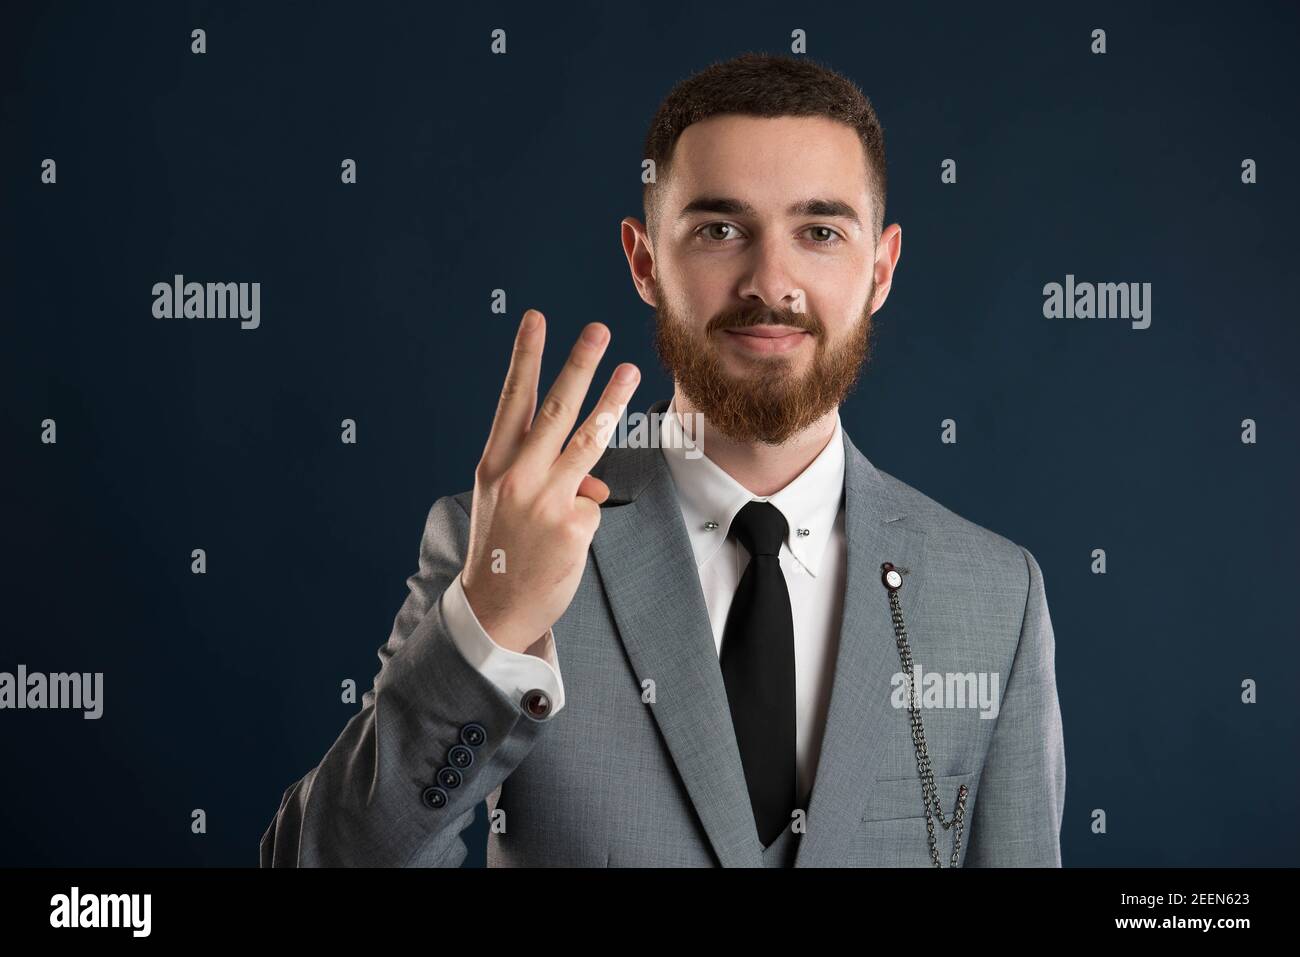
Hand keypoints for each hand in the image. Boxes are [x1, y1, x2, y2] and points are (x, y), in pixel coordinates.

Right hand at [460, 309, 639, 653]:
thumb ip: (540, 473)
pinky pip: (594, 506)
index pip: (512, 401)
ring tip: (629, 371)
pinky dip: (585, 517)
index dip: (526, 358)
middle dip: (577, 365)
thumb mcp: (505, 503)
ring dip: (611, 402)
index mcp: (494, 465)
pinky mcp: (574, 527)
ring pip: (587, 442)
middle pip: (555, 411)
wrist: (492, 612)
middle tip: (595, 330)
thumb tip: (591, 476)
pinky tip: (564, 542)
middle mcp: (518, 477)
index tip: (536, 319)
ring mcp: (547, 501)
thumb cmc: (500, 548)